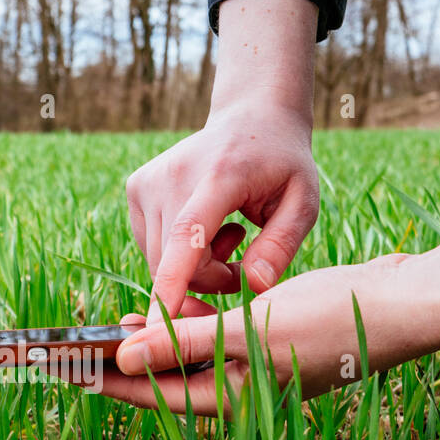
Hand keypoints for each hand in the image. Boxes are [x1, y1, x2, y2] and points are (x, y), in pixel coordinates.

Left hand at [61, 234, 439, 415]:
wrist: (400, 305)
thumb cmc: (330, 319)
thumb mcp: (250, 330)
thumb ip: (185, 343)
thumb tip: (122, 359)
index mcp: (233, 397)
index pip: (154, 395)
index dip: (107, 382)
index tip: (67, 369)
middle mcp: (239, 391)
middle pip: (164, 384)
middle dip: (120, 368)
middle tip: (77, 348)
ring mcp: (254, 371)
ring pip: (186, 363)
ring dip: (150, 346)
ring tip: (111, 327)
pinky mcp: (266, 345)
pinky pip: (209, 344)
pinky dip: (183, 330)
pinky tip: (166, 311)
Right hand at [125, 0, 320, 324]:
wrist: (251, 117)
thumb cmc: (282, 164)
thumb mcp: (303, 202)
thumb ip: (282, 246)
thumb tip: (256, 288)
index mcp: (219, 175)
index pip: (186, 234)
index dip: (174, 281)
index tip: (161, 322)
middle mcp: (172, 175)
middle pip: (175, 263)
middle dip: (210, 282)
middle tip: (248, 264)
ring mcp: (148, 181)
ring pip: (159, 263)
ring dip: (196, 270)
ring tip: (231, 238)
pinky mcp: (135, 190)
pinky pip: (151, 249)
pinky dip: (178, 255)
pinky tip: (208, 229)